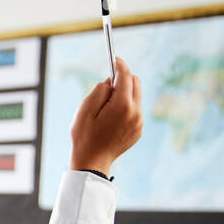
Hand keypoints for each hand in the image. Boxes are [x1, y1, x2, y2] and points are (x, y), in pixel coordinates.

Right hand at [69, 57, 142, 176]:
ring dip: (125, 94)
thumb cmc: (84, 138)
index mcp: (122, 106)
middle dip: (124, 79)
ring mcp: (139, 122)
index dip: (120, 65)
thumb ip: (99, 91)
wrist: (92, 164)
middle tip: (108, 85)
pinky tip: (111, 119)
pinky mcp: (138, 130)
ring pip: (136, 96)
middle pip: (136, 83)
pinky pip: (135, 110)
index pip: (126, 76)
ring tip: (106, 107)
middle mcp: (136, 112)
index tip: (115, 59)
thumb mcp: (84, 110)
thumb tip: (110, 81)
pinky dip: (126, 107)